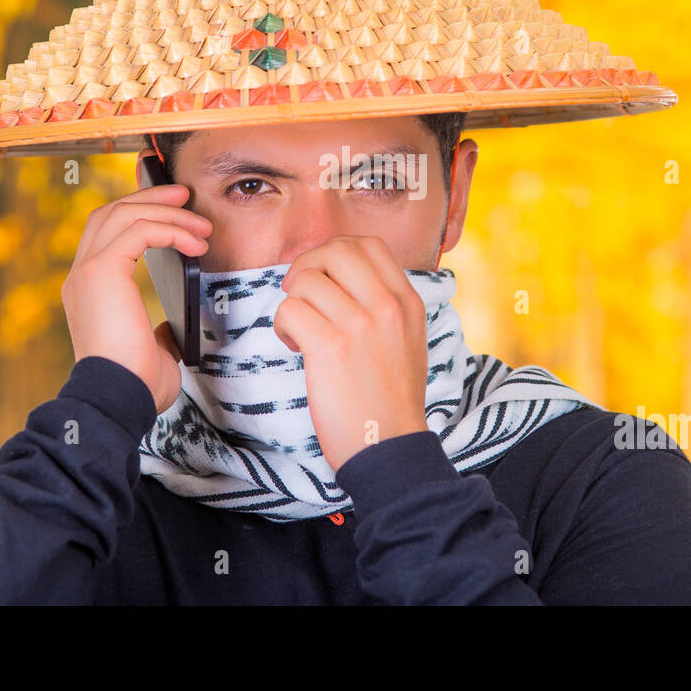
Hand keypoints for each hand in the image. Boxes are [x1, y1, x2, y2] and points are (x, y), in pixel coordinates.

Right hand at [60, 149, 211, 413]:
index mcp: (90, 290)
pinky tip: (195, 244)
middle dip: (151, 197)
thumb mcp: (154, 352)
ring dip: (166, 210)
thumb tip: (172, 327)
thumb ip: (159, 333)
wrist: (118, 401)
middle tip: (185, 194)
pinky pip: (139, 230)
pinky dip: (171, 229)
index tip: (175, 209)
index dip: (139, 213)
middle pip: (111, 212)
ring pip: (123, 213)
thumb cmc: (137, 385)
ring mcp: (87, 271)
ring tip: (200, 221)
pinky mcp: (101, 272)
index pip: (107, 232)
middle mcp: (82, 275)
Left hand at [274, 236, 429, 472]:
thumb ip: (383, 304)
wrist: (390, 445)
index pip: (369, 245)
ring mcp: (361, 324)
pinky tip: (296, 347)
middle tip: (301, 294)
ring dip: (293, 303)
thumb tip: (340, 277)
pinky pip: (290, 310)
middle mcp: (387, 306)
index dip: (335, 252)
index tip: (324, 277)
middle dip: (307, 266)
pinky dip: (283, 326)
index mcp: (407, 301)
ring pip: (306, 280)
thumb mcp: (407, 339)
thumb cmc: (390, 398)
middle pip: (335, 251)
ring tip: (301, 331)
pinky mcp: (331, 347)